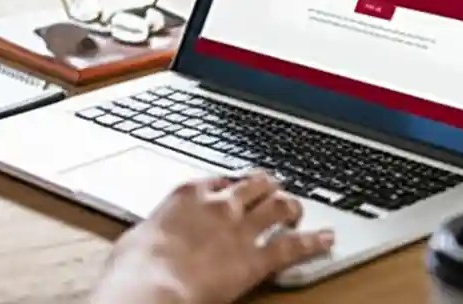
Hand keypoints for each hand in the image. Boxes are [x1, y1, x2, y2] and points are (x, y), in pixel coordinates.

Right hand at [90, 172, 334, 303]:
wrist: (150, 285)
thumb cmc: (135, 266)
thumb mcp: (139, 236)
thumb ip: (157, 229)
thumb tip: (150, 237)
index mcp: (189, 193)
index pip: (222, 178)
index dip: (234, 184)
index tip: (236, 188)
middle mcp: (221, 203)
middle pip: (256, 184)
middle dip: (268, 187)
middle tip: (274, 192)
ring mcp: (242, 229)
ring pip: (280, 205)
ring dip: (292, 206)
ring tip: (297, 211)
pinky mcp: (257, 259)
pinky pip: (294, 246)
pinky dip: (314, 241)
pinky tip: (327, 240)